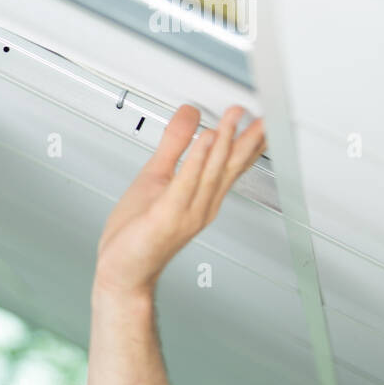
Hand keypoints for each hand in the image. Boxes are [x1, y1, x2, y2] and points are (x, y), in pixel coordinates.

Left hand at [93, 104, 267, 296]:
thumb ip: (173, 145)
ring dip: (223, 144)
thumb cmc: (138, 233)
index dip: (246, 141)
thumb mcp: (155, 176)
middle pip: (228, 168)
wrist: (123, 271)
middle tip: (259, 114)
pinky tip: (205, 141)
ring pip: (211, 173)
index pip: (230, 166)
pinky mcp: (168, 217)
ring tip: (233, 119)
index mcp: (201, 197)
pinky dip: (197, 162)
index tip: (260, 119)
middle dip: (243, 139)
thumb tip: (188, 115)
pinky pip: (186, 185)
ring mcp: (187, 213)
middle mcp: (201, 206)